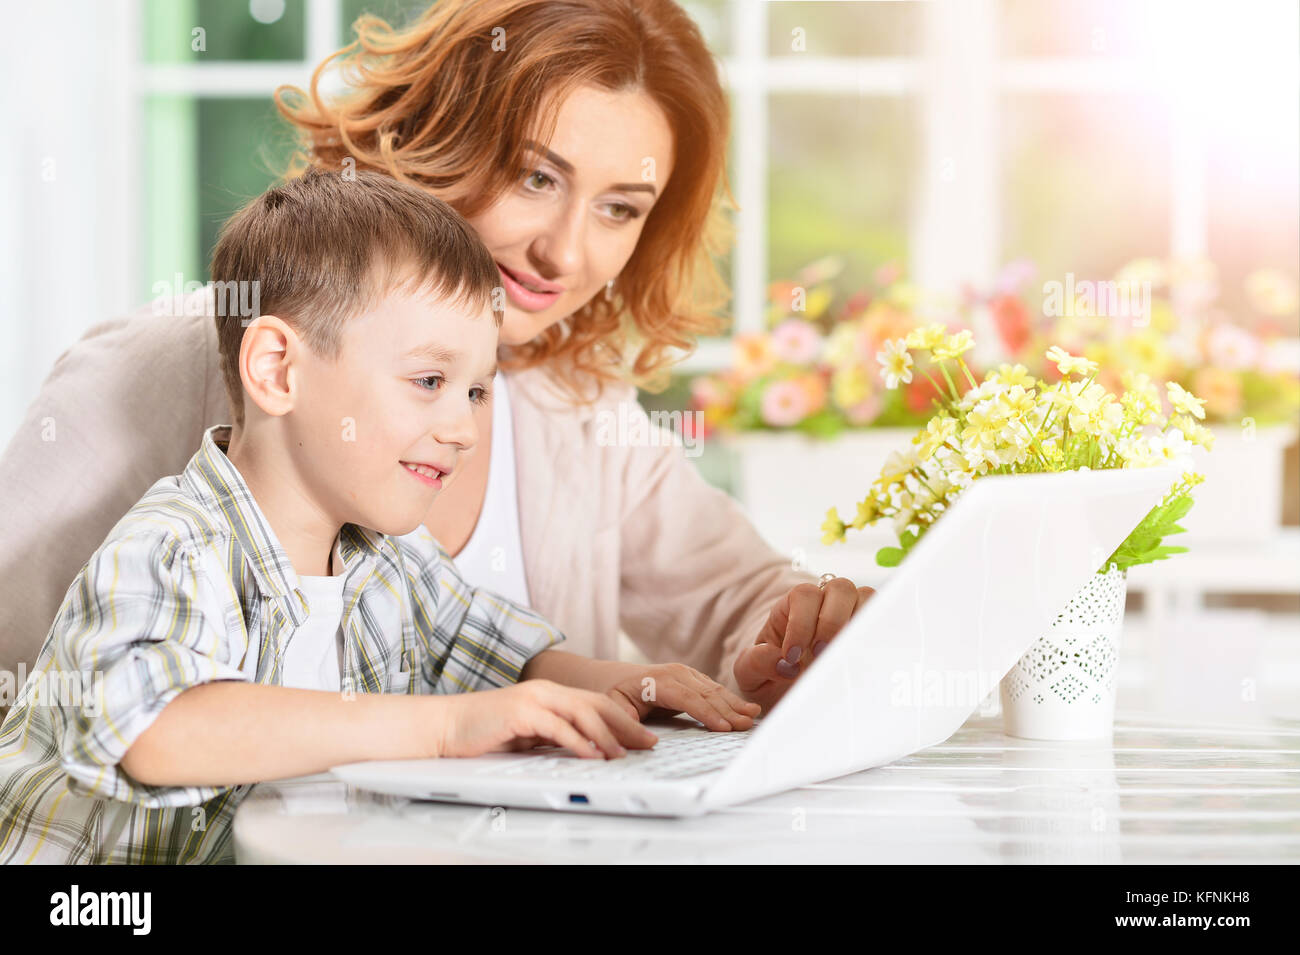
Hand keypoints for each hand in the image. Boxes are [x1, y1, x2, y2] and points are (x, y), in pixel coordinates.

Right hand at [433, 680, 657, 758]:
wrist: (446, 725)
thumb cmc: (484, 731)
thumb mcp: (528, 733)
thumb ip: (554, 736)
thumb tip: (586, 750)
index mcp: (550, 694)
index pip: (596, 703)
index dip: (623, 719)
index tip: (643, 736)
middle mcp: (546, 691)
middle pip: (597, 704)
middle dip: (626, 725)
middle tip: (648, 743)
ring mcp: (534, 698)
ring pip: (582, 713)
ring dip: (607, 735)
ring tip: (624, 754)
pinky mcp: (521, 711)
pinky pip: (557, 727)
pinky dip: (578, 741)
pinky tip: (592, 754)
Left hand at [603, 663, 761, 730]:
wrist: (613, 676)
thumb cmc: (614, 692)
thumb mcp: (612, 706)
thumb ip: (626, 721)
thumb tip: (644, 738)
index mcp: (657, 680)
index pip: (687, 698)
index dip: (706, 713)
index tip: (723, 728)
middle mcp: (675, 673)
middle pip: (706, 694)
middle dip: (728, 710)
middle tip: (745, 726)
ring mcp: (686, 673)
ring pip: (714, 690)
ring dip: (734, 704)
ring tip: (753, 716)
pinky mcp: (693, 678)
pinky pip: (714, 690)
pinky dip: (731, 700)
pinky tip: (746, 709)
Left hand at [734, 577, 875, 710]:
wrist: (791, 698)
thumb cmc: (771, 680)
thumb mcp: (751, 675)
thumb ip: (755, 663)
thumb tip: (779, 660)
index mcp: (792, 607)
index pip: (803, 595)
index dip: (800, 623)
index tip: (791, 658)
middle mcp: (825, 604)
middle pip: (840, 587)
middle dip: (831, 621)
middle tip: (820, 655)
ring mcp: (852, 615)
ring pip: (867, 597)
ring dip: (858, 624)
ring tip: (844, 656)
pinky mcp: (870, 631)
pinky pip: (884, 618)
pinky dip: (878, 633)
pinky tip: (863, 659)